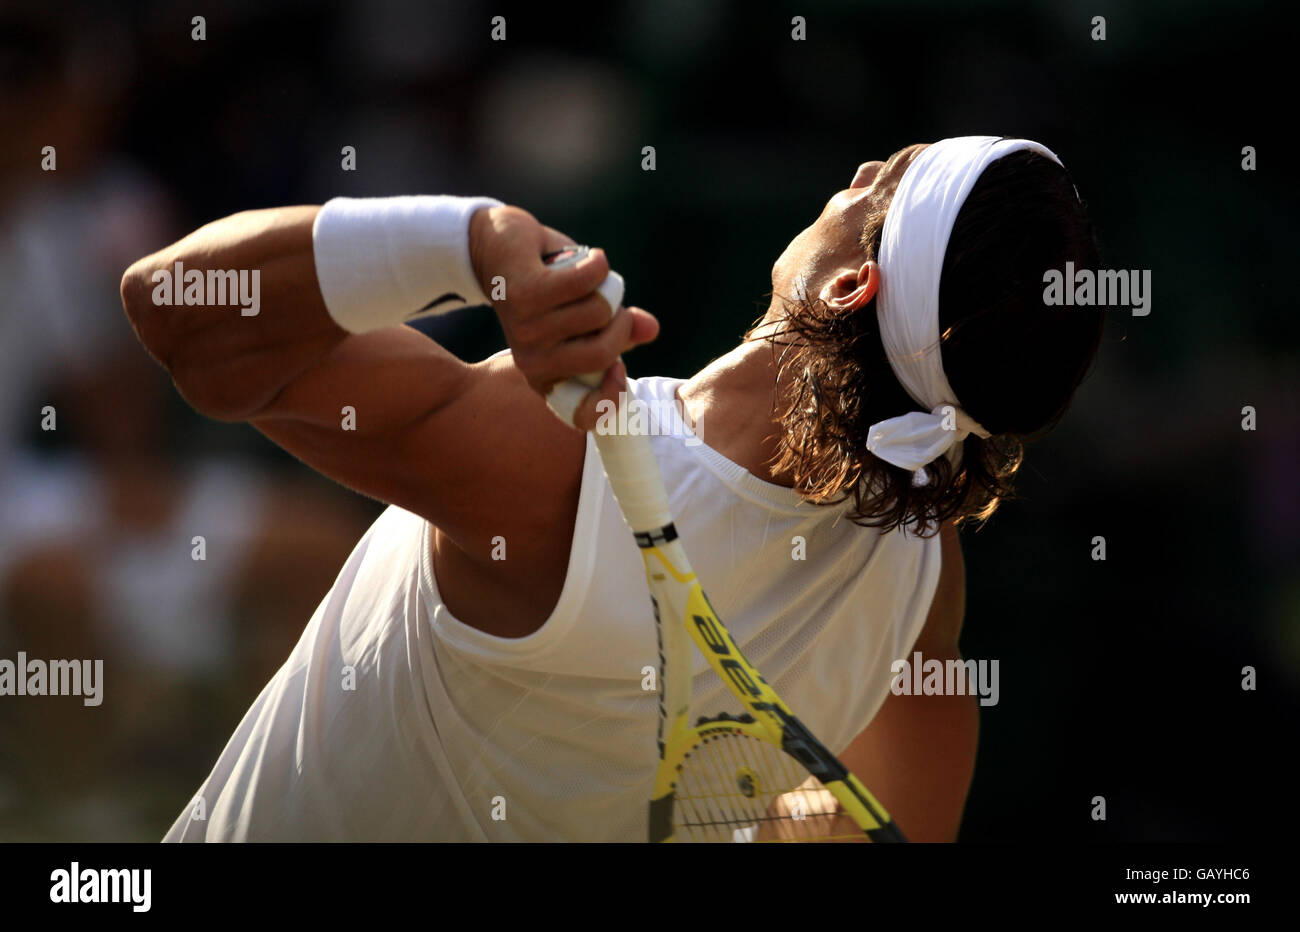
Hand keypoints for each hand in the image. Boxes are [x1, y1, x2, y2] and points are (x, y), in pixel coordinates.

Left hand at [468, 206, 658, 428]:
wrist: (500, 250)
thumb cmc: (550, 290)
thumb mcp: (588, 317)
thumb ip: (621, 330)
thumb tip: (650, 328)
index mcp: (546, 378)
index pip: (582, 414)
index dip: (612, 397)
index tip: (620, 369)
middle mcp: (532, 361)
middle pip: (602, 354)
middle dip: (621, 322)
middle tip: (611, 304)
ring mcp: (526, 329)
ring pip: (598, 311)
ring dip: (604, 286)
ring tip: (585, 278)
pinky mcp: (525, 294)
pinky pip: (586, 281)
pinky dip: (597, 264)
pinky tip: (590, 258)